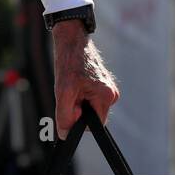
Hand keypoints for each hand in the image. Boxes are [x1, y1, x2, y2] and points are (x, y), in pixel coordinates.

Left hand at [51, 20, 119, 138]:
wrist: (71, 41)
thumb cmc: (69, 63)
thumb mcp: (63, 91)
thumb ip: (64, 114)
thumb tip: (66, 134)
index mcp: (107, 96)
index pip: (96, 124)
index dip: (80, 120)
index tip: (70, 107)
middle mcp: (112, 94)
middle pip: (93, 116)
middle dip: (78, 109)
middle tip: (68, 92)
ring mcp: (108, 88)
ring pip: (89, 106)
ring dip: (77, 100)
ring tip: (70, 83)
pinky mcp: (102, 84)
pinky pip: (89, 97)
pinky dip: (79, 93)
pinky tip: (74, 81)